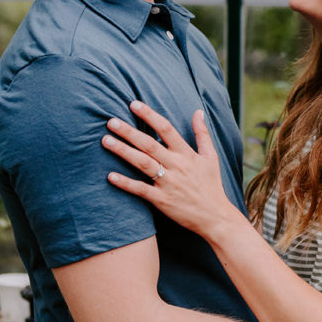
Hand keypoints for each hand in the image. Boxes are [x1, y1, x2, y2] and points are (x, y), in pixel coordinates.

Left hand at [102, 101, 239, 238]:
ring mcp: (168, 183)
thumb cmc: (211, 185)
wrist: (215, 216)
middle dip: (129, 132)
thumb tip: (198, 111)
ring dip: (123, 151)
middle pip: (149, 144)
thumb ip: (202, 133)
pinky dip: (125, 183)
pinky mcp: (162, 200)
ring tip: (106, 141)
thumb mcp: (211, 156)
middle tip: (110, 121)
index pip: (166, 129)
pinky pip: (141, 189)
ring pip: (143, 163)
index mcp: (186, 154)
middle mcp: (176, 165)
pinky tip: (110, 176)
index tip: (133, 104)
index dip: (150, 115)